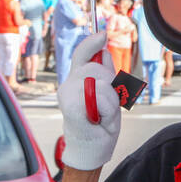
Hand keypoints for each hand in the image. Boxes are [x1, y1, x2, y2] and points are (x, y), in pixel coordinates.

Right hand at [56, 31, 120, 170]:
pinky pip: (99, 98)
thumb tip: (104, 52)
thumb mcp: (108, 94)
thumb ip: (105, 73)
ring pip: (102, 83)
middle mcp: (69, 83)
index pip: (82, 54)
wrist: (91, 148)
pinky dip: (107, 110)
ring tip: (103, 113)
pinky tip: (99, 119)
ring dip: (111, 100)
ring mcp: (68, 95)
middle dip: (112, 85)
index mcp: (76, 78)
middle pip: (99, 68)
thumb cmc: (99, 122)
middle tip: (108, 105)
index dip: (92, 42)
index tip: (103, 33)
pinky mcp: (71, 107)